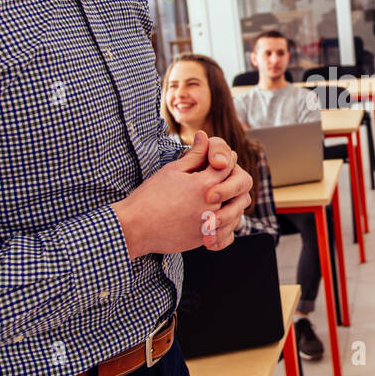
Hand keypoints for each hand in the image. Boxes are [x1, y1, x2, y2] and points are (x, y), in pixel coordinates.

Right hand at [110, 131, 251, 257]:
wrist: (135, 227)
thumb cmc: (150, 196)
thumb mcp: (172, 170)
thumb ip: (195, 155)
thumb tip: (205, 136)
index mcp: (205, 184)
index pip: (229, 165)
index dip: (225, 159)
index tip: (217, 160)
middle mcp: (212, 205)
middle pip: (239, 189)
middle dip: (234, 181)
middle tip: (223, 179)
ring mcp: (210, 224)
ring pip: (238, 212)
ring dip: (233, 204)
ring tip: (221, 199)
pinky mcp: (204, 239)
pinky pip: (228, 235)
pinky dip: (226, 228)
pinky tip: (217, 220)